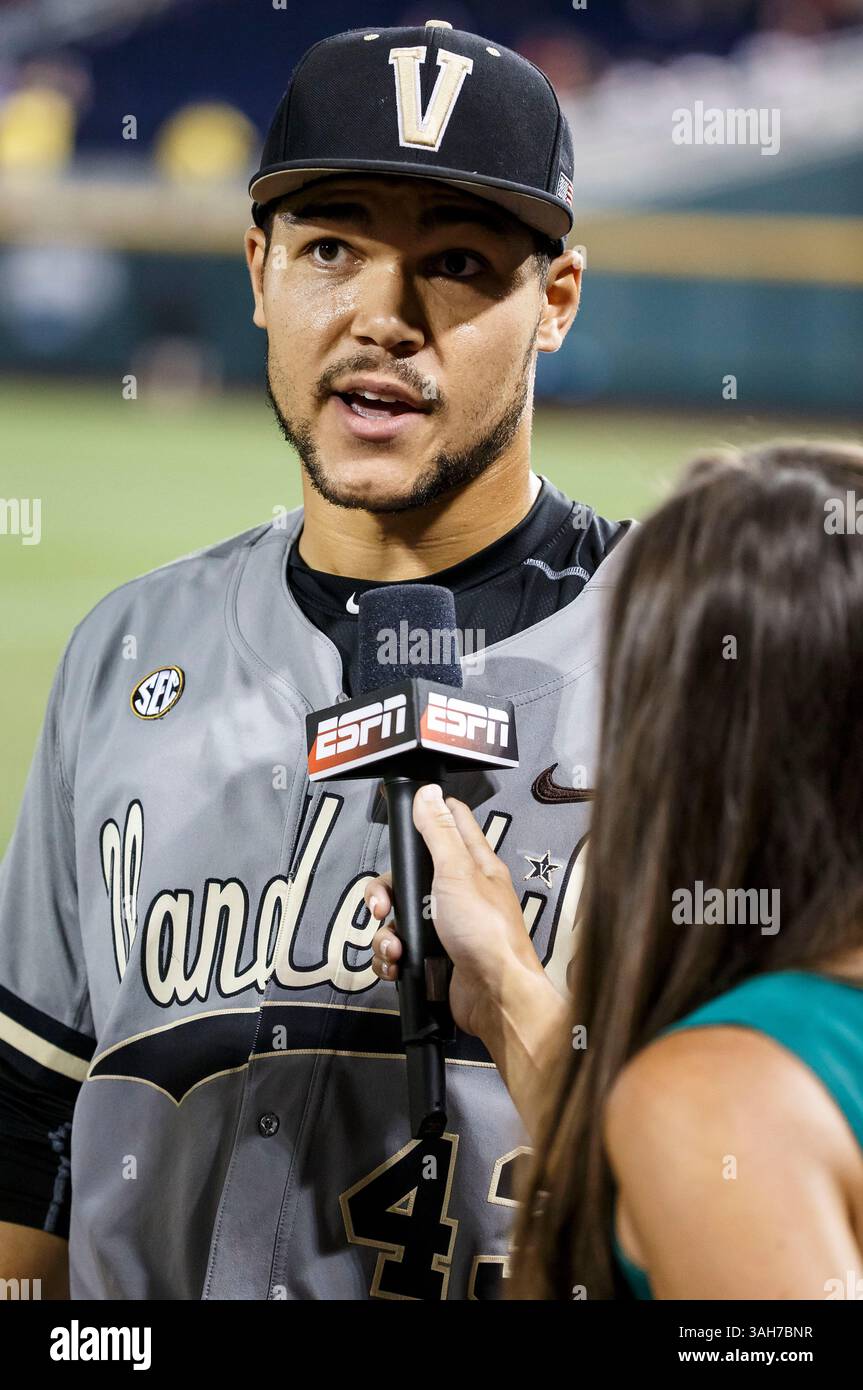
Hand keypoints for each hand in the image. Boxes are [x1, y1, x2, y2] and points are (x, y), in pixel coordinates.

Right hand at [363, 784, 543, 1038]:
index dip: (428, 814)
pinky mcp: (433, 956)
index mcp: (473, 865)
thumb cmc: (489, 935)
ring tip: (395, 946)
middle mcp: (458, 893)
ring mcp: (444, 926)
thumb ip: (439, 833)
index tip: (407, 813)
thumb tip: (428, 794)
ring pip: (398, 916)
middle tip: (384, 905)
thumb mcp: (458, 873)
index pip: (452, 823)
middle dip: (386, 892)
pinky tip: (398, 963)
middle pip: (409, 875)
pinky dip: (391, 957)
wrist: (495, 998)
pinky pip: (399, 949)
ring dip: (386, 932)